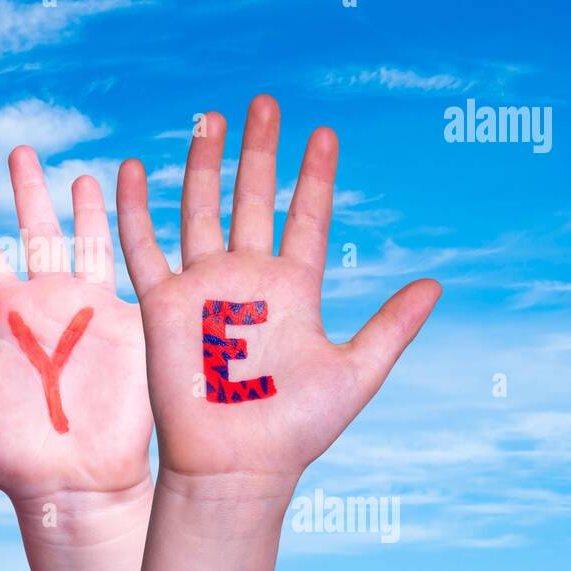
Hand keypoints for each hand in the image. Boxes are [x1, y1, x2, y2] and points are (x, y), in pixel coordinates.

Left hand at [0, 146, 153, 570]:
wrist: (74, 487)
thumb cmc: (11, 459)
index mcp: (0, 315)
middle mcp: (38, 303)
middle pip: (29, 229)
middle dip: (23, 190)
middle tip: (17, 149)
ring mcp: (82, 307)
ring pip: (77, 236)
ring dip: (73, 201)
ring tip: (68, 165)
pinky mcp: (123, 318)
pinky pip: (126, 258)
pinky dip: (128, 217)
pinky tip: (126, 179)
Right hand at [116, 95, 439, 570]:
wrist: (235, 467)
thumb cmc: (294, 429)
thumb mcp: (356, 373)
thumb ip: (391, 326)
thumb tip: (437, 283)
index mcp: (294, 288)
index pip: (306, 216)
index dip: (315, 176)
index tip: (325, 134)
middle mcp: (248, 278)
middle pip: (253, 198)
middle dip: (259, 151)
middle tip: (266, 103)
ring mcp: (203, 287)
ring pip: (200, 209)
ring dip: (203, 164)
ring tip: (210, 120)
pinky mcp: (162, 304)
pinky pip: (144, 247)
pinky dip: (136, 208)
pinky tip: (134, 169)